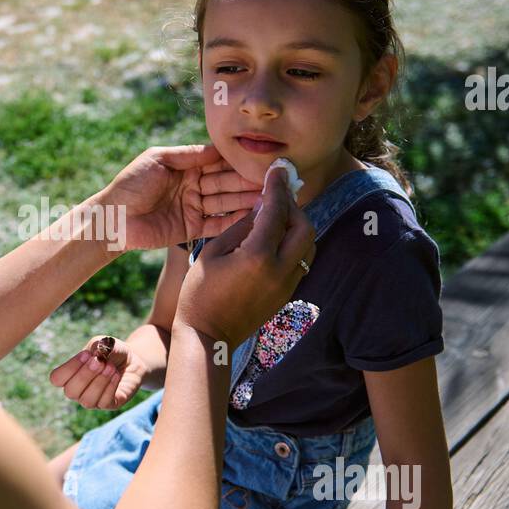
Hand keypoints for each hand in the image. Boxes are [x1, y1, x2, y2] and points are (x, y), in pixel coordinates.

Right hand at [49, 335, 148, 409]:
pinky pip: (104, 402)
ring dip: (99, 381)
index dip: (69, 367)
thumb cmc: (111, 352)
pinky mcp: (109, 405)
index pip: (56, 379)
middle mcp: (78, 391)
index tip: (86, 354)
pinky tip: (116, 375)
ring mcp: (92, 400)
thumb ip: (99, 345)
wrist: (132, 360)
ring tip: (110, 367)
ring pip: (87, 400)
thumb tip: (97, 354)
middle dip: (85, 375)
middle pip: (70, 391)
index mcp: (70, 375)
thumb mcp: (104, 343)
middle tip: (99, 362)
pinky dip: (110, 387)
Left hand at [92, 144, 261, 250]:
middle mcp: (194, 187)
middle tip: (275, 181)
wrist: (113, 219)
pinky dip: (235, 222)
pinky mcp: (192, 230)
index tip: (260, 160)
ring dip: (247, 201)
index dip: (238, 162)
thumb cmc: (130, 184)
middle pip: (227, 183)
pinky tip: (254, 218)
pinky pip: (217, 225)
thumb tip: (218, 147)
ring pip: (226, 203)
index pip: (218, 162)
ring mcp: (194, 208)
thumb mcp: (157, 160)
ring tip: (271, 198)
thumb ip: (189, 155)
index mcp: (186, 167)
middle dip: (249, 182)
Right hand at [175, 161, 315, 346]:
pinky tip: (276, 239)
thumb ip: (241, 227)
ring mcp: (287, 284)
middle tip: (278, 196)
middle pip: (304, 226)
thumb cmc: (199, 294)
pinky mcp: (287, 294)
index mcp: (258, 256)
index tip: (279, 170)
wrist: (208, 338)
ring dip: (298, 226)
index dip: (278, 187)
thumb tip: (261, 206)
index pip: (276, 211)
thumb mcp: (213, 252)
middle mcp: (280, 269)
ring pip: (308, 245)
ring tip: (278, 217)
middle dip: (294, 206)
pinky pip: (301, 261)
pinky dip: (293, 244)